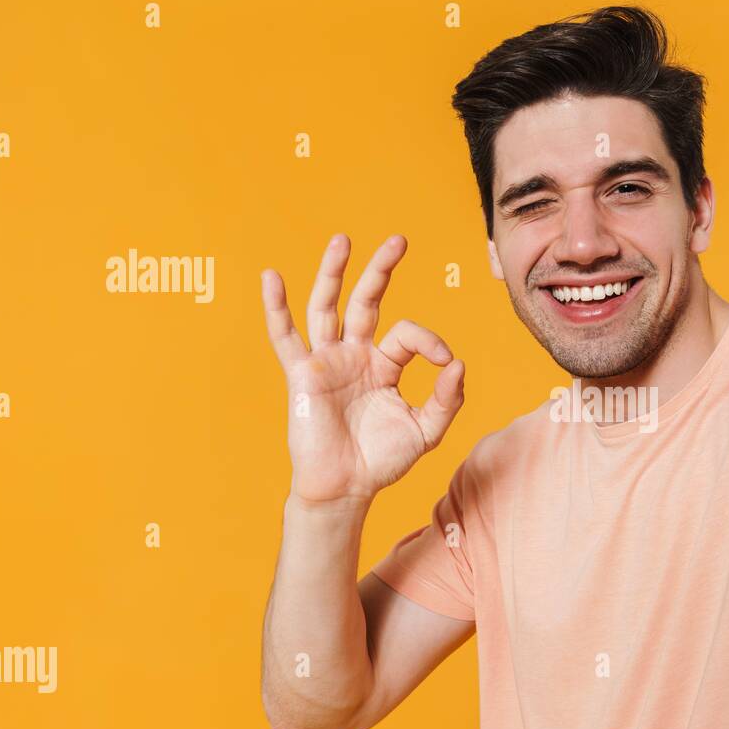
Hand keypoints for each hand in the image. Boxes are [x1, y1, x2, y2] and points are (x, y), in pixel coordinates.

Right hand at [260, 233, 464, 505]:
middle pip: (366, 301)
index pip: (407, 333)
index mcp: (384, 365)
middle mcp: (355, 356)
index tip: (446, 363)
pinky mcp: (303, 375)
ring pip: (327, 307)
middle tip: (399, 240)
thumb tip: (458, 363)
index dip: (430, 342)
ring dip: (334, 272)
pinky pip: (285, 337)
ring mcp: (327, 362)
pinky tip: (271, 278)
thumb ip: (447, 399)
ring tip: (343, 240)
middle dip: (380, 270)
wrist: (345, 488)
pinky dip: (276, 308)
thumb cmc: (382, 460)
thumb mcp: (426, 430)